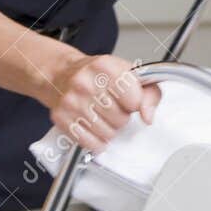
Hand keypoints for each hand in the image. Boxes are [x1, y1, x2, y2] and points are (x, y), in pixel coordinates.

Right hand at [41, 54, 160, 152]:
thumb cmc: (98, 75)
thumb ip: (149, 93)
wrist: (61, 74)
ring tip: (101, 114)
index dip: (135, 104)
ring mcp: (71, 101)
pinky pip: (90, 143)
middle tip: (112, 106)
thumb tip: (148, 117)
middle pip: (121, 119)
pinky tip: (94, 128)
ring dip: (109, 129)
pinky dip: (96, 141)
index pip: (135, 101)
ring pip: (107, 134)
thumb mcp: (129, 74)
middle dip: (122, 117)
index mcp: (105, 67)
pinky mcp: (61, 118)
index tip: (128, 98)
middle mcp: (85, 83)